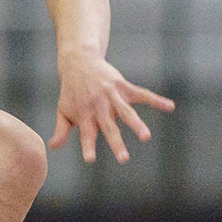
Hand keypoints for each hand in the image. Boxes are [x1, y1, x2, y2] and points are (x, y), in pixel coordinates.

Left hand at [48, 49, 174, 163]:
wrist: (79, 63)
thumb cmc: (71, 91)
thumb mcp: (63, 110)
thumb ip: (60, 130)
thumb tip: (52, 147)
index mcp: (85, 115)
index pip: (86, 134)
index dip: (88, 146)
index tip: (90, 159)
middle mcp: (99, 107)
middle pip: (109, 128)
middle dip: (116, 143)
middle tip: (124, 159)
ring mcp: (112, 96)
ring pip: (126, 112)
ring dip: (136, 125)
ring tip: (146, 137)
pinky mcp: (123, 87)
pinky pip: (142, 94)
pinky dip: (156, 100)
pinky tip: (170, 106)